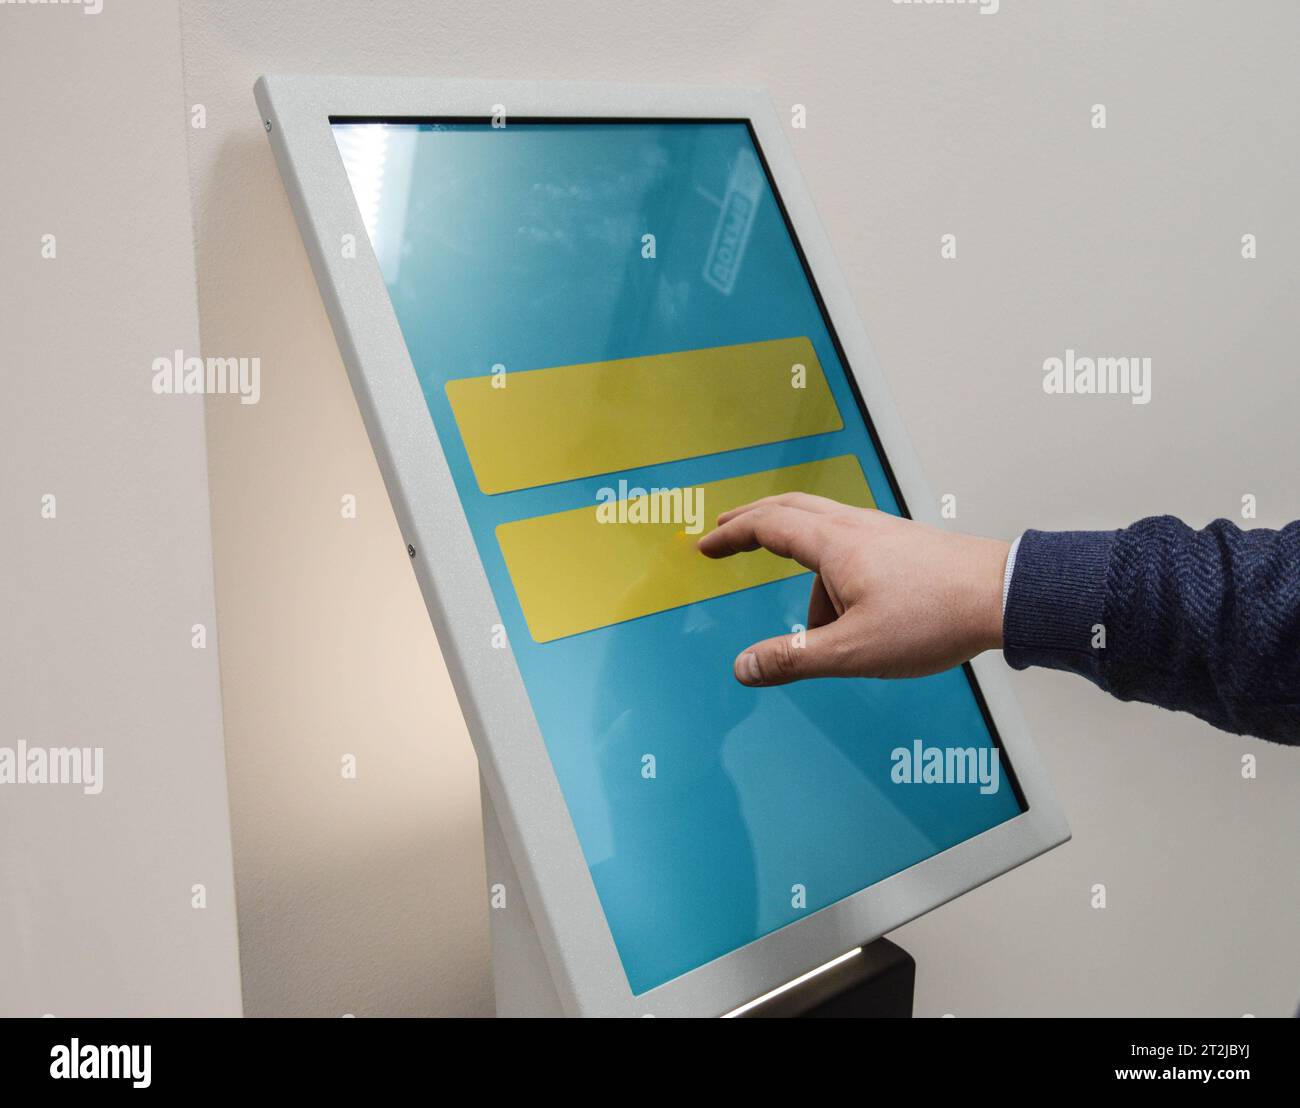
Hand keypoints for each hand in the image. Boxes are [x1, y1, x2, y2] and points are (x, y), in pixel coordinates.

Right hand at [696, 493, 1009, 685]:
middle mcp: (855, 527)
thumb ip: (794, 659)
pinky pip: (850, 544)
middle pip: (789, 509)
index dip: (731, 535)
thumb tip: (744, 667)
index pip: (767, 526)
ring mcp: (881, 532)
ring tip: (816, 631)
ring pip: (822, 528)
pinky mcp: (903, 544)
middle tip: (725, 532)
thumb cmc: (933, 618)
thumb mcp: (853, 651)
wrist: (1004, 596)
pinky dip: (830, 567)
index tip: (705, 544)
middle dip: (752, 521)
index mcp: (834, 544)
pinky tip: (849, 609)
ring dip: (800, 563)